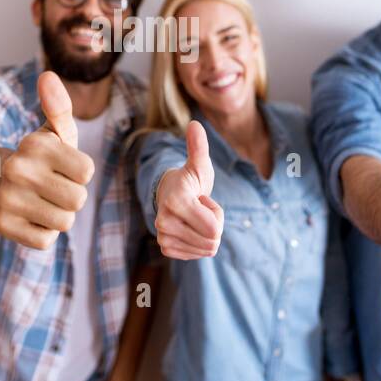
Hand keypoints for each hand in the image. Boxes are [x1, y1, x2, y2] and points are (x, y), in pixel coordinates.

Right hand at [0, 71, 94, 249]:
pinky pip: (46, 240)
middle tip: (53, 188)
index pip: (87, 171)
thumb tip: (47, 75)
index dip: (80, 173)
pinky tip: (30, 218)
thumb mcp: (53, 133)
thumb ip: (59, 106)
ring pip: (64, 222)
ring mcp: (6, 198)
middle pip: (78, 200)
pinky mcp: (2, 225)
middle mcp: (16, 169)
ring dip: (59, 217)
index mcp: (34, 144)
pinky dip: (43, 233)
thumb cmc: (39, 160)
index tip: (63, 168)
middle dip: (72, 198)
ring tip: (42, 203)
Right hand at [154, 120, 223, 259]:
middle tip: (200, 209)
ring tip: (195, 217)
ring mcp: (163, 237)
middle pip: (212, 241)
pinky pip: (196, 256)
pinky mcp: (165, 249)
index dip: (217, 213)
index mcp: (176, 201)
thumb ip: (198, 147)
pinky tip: (189, 228)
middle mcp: (164, 221)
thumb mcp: (198, 164)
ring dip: (206, 234)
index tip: (203, 199)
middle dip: (214, 225)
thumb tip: (195, 124)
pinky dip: (198, 244)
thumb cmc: (189, 179)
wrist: (168, 194)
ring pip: (206, 249)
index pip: (214, 229)